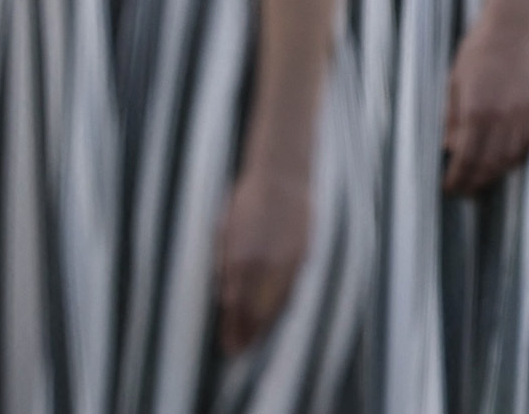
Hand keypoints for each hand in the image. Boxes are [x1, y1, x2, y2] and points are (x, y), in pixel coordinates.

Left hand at [215, 158, 311, 353]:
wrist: (282, 176)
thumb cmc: (246, 202)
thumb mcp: (224, 234)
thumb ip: (225, 268)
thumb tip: (225, 298)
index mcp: (241, 259)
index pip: (235, 307)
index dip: (232, 330)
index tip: (229, 347)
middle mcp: (267, 264)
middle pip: (259, 311)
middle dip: (250, 334)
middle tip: (242, 352)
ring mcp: (289, 260)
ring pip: (280, 303)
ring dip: (269, 324)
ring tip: (259, 340)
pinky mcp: (305, 253)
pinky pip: (294, 288)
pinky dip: (285, 305)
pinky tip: (278, 314)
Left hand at [442, 9, 528, 194]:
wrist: (510, 28)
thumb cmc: (476, 53)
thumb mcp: (453, 85)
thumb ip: (451, 120)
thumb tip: (450, 149)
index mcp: (476, 111)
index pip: (466, 159)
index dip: (457, 179)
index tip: (449, 188)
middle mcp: (502, 117)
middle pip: (490, 164)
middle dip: (475, 182)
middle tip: (463, 191)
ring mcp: (523, 113)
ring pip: (511, 158)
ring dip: (495, 174)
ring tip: (482, 180)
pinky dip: (516, 158)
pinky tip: (505, 161)